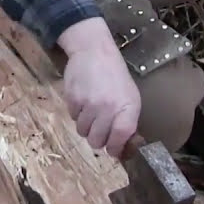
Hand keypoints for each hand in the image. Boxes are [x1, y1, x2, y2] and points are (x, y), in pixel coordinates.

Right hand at [56, 17, 140, 156]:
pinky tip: (83, 100)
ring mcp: (89, 104)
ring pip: (82, 131)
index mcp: (127, 107)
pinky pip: (72, 118)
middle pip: (97, 141)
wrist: (94, 51)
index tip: (112, 151)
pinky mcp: (72, 99)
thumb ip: (127, 120)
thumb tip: (122, 145)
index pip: (120, 138)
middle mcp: (108, 108)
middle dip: (97, 140)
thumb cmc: (115, 75)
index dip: (115, 149)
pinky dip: (77, 114)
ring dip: (86, 126)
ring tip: (91, 112)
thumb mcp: (130, 95)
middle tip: (99, 131)